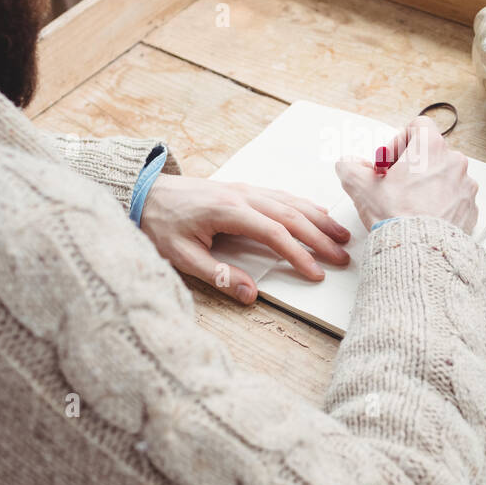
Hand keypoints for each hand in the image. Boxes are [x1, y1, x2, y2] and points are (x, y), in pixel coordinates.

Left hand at [140, 175, 351, 303]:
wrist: (143, 192)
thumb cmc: (159, 224)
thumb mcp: (180, 256)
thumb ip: (216, 274)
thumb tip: (250, 294)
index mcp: (228, 211)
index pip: (274, 234)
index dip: (298, 255)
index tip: (316, 274)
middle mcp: (241, 195)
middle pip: (290, 215)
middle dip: (319, 237)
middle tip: (342, 257)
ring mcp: (243, 189)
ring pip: (290, 202)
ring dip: (318, 219)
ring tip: (342, 236)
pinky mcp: (242, 189)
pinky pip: (280, 196)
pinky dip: (303, 205)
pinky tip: (317, 212)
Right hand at [334, 115, 478, 232]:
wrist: (421, 251)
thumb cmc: (396, 216)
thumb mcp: (360, 186)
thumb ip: (350, 167)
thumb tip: (348, 165)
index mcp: (431, 147)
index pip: (418, 126)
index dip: (399, 141)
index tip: (389, 162)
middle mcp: (454, 161)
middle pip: (430, 153)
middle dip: (411, 166)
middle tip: (395, 185)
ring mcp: (466, 185)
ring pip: (443, 175)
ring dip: (427, 184)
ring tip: (410, 204)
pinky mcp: (470, 207)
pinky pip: (455, 197)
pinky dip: (441, 203)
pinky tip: (424, 216)